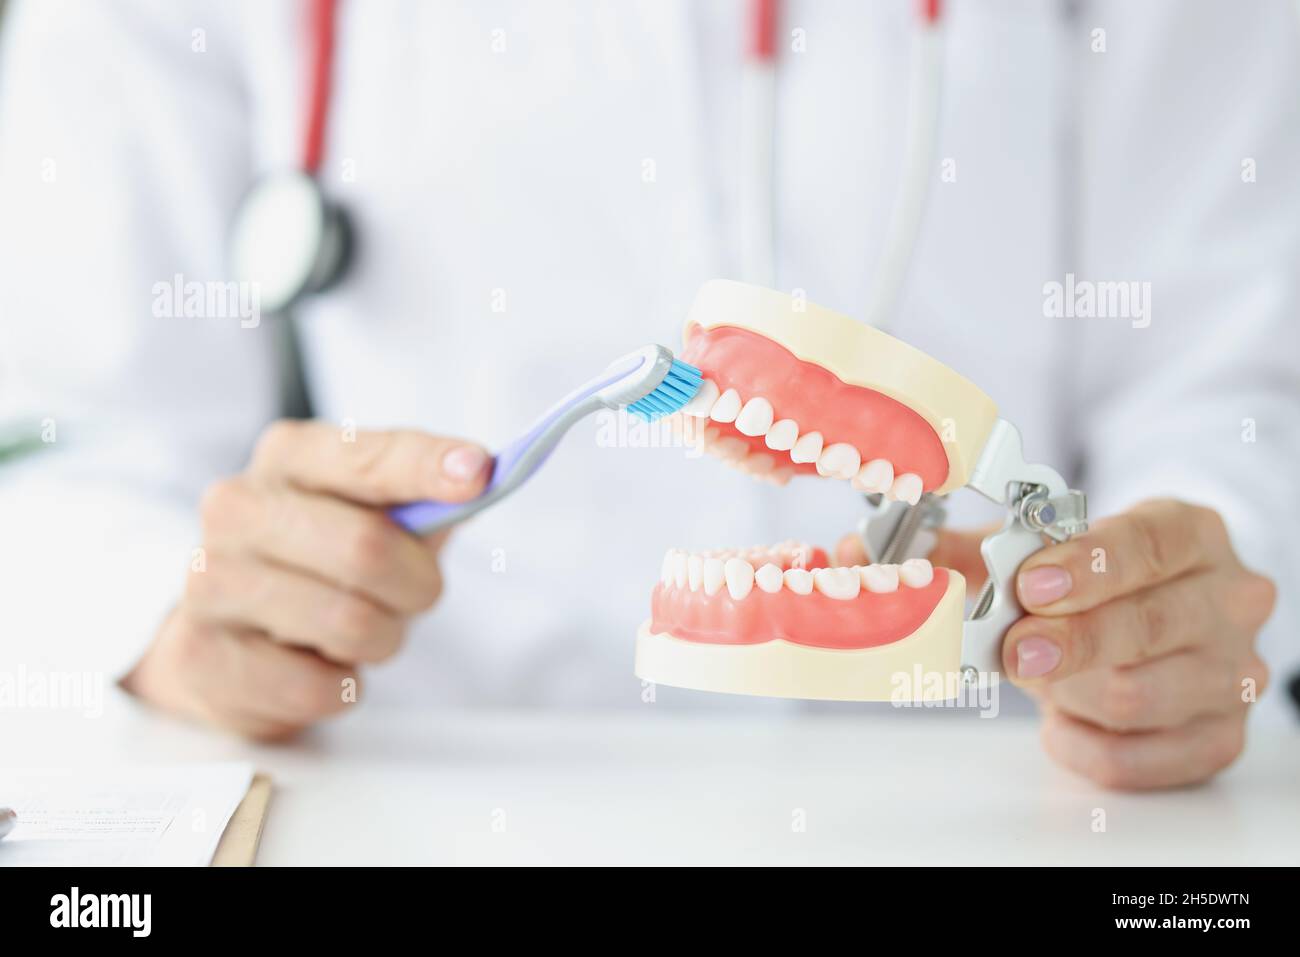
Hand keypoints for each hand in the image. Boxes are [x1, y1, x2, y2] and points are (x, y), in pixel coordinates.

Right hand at [122, 420, 489, 738]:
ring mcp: (208, 579)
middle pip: (365, 547)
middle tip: (419, 595)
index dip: (426, 466)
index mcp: (289, 456)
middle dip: (417, 584)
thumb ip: (426, 500)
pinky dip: (342, 686)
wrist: (236, 637)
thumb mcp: (380, 519)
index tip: (480, 474)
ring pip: (348, 621)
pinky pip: (315, 685)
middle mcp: (236, 506)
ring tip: (364, 631)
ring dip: (383, 638)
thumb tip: (481, 478)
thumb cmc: (325, 564)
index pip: (367, 456)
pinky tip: (319, 665)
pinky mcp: (200, 654)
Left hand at [837, 499, 1275, 789]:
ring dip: (1067, 690)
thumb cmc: (1088, 578)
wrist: (1158, 610)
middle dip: (1069, 640)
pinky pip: (1144, 758)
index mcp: (1188, 533)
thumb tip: (850, 556)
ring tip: (1035, 672)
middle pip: (1151, 625)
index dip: (1089, 564)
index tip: (1030, 584)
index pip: (1151, 542)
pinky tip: (1060, 718)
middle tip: (1013, 649)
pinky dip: (1085, 746)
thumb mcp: (1032, 548)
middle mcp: (1226, 598)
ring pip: (1143, 695)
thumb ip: (949, 548)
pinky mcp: (1219, 737)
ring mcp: (1231, 671)